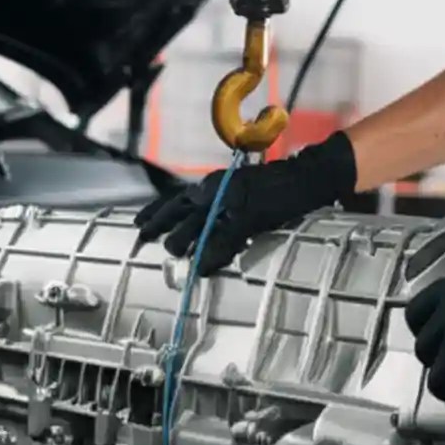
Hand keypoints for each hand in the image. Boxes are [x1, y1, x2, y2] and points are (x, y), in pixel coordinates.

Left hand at [135, 132, 357, 274]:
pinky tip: (202, 267)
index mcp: (215, 184)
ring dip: (184, 238)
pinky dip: (213, 254)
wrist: (305, 178)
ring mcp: (234, 201)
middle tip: (143, 236)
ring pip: (200, 222)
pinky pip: (226, 238)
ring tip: (171, 253)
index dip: (157, 210)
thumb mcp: (243, 198)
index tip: (138, 221)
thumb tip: (207, 233)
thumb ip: (223, 212)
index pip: (179, 197)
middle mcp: (219, 188)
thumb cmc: (275, 188)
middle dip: (160, 222)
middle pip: (181, 207)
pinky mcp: (251, 215)